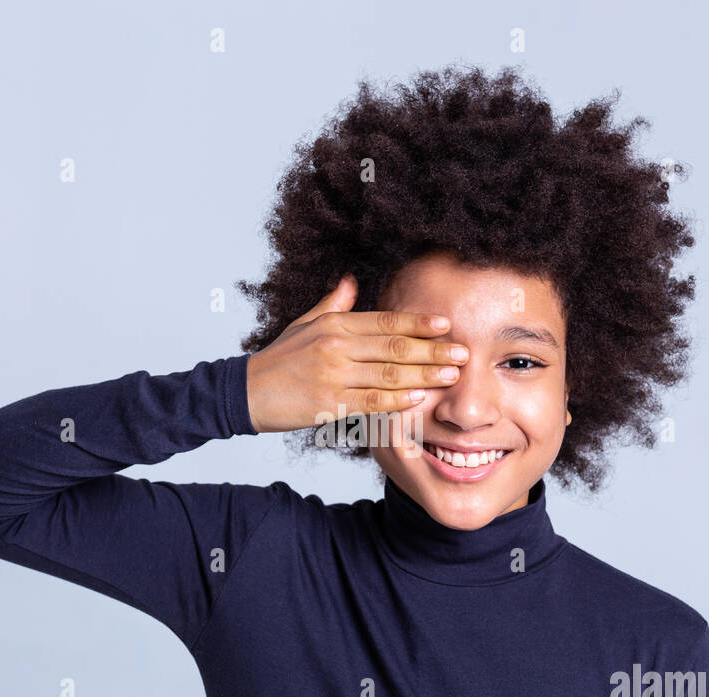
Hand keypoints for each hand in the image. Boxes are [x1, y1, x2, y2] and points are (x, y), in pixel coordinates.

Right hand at [245, 274, 466, 432]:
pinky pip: (370, 401)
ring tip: (451, 376)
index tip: (446, 325)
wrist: (246, 392)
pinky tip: (418, 399)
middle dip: (433, 350)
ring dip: (424, 376)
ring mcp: (333, 376)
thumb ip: (333, 304)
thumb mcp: (304, 324)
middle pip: (395, 348)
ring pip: (388, 375)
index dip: (419, 323)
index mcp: (334, 325)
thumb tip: (351, 280)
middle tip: (462, 352)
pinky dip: (396, 400)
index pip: (386, 321)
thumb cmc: (279, 359)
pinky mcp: (328, 403)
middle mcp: (336, 347)